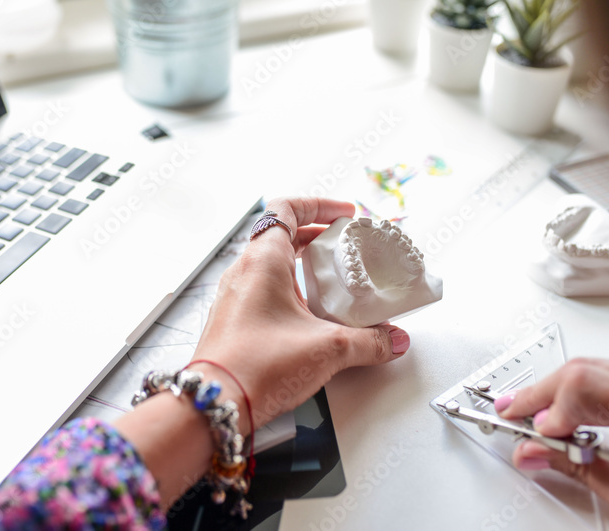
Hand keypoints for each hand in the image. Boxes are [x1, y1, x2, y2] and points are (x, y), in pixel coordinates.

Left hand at [191, 197, 411, 433]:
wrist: (216, 403)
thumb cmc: (258, 366)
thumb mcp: (328, 349)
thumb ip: (369, 341)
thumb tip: (392, 339)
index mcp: (263, 259)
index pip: (287, 207)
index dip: (319, 205)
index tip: (346, 214)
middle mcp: (243, 271)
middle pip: (281, 234)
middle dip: (317, 236)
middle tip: (346, 246)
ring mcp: (234, 295)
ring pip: (271, 264)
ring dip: (302, 265)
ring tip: (333, 282)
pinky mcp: (233, 320)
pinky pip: (262, 290)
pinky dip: (289, 291)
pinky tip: (311, 315)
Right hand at [495, 359, 608, 529]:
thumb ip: (582, 472)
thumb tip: (534, 452)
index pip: (587, 386)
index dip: (547, 404)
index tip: (529, 426)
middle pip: (588, 370)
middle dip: (544, 395)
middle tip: (515, 413)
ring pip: (602, 366)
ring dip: (565, 390)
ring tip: (540, 415)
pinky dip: (594, 389)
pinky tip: (576, 408)